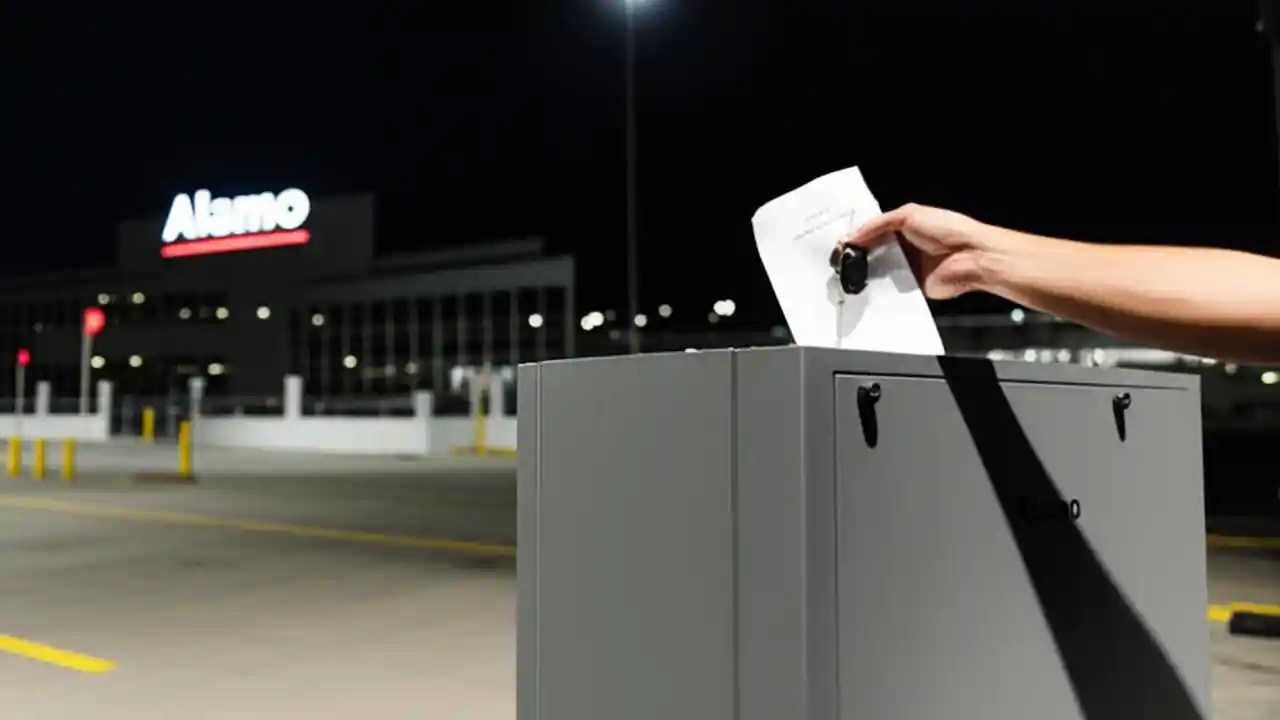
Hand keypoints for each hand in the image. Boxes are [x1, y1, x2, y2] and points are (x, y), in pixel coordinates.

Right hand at [838, 203, 997, 299]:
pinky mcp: (911, 286)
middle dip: (857, 256)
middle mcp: (905, 247)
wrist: (970, 257)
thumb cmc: (949, 230)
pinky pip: (890, 288)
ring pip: (878, 271)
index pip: (874, 231)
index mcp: (904, 226)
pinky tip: (867, 287)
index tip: (841, 243)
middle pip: (873, 252)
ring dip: (866, 273)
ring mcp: (907, 267)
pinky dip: (879, 288)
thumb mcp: (909, 215)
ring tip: (849, 273)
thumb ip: (879, 223)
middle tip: (841, 260)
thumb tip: (854, 235)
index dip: (858, 236)